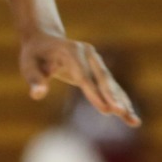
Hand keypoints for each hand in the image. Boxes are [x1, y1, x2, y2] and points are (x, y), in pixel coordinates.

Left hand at [19, 32, 139, 126]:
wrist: (45, 40)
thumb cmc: (34, 55)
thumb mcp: (28, 65)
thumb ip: (34, 79)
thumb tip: (37, 94)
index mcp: (72, 51)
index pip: (84, 76)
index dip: (95, 93)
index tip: (106, 109)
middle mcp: (88, 54)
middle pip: (103, 79)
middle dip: (114, 98)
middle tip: (122, 114)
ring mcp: (96, 60)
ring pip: (111, 84)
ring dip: (122, 102)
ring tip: (134, 121)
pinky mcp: (99, 69)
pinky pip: (111, 86)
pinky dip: (121, 100)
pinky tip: (130, 115)